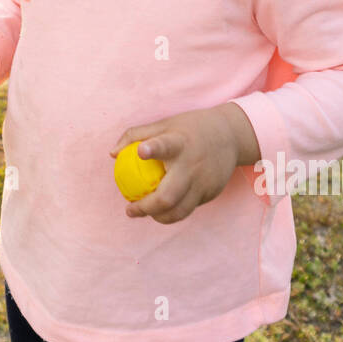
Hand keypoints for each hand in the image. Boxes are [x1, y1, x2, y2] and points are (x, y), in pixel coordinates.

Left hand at [108, 106, 245, 223]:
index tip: (141, 152)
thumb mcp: (164, 124)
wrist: (230, 135)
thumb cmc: (189, 129)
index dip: (153, 149)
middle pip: (168, 195)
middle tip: (130, 209)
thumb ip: (136, 135)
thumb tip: (112, 154)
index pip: (165, 145)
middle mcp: (192, 164)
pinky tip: (162, 210)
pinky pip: (188, 208)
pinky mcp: (211, 193)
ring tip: (144, 213)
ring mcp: (203, 182)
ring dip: (158, 217)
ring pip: (179, 211)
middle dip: (146, 208)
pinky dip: (173, 212)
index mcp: (180, 142)